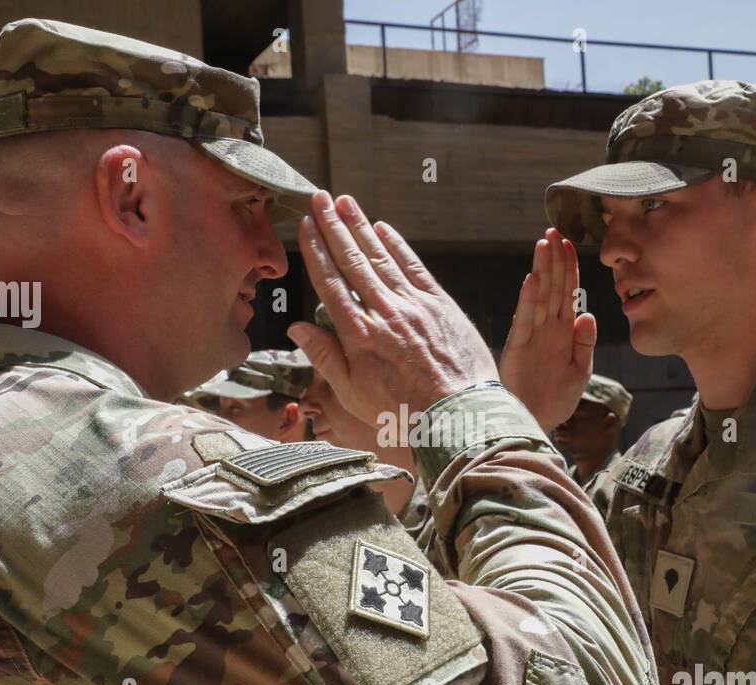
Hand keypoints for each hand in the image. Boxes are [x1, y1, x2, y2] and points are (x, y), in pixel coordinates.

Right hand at [288, 192, 497, 427]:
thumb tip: (296, 329)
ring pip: (381, 258)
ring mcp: (414, 305)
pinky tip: (384, 228)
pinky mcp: (441, 305)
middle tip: (320, 197)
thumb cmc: (404, 413)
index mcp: (358, 335)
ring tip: (346, 202)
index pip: (331, 282)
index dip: (316, 250)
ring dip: (362, 227)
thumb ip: (325, 358)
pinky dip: (398, 246)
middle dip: (334, 226)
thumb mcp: (353, 395)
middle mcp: (384, 312)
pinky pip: (415, 268)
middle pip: (353, 261)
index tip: (306, 225)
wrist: (459, 416)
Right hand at [499, 228, 596, 432]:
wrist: (535, 422)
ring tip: (544, 243)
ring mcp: (532, 335)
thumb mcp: (580, 371)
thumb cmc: (556, 398)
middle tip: (555, 229)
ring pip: (540, 295)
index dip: (570, 267)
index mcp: (564, 331)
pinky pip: (525, 319)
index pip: (569, 292)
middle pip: (553, 286)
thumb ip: (585, 344)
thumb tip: (589, 315)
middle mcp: (547, 327)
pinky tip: (532, 279)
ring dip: (542, 269)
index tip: (571, 243)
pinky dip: (528, 299)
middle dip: (555, 258)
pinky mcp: (519, 346)